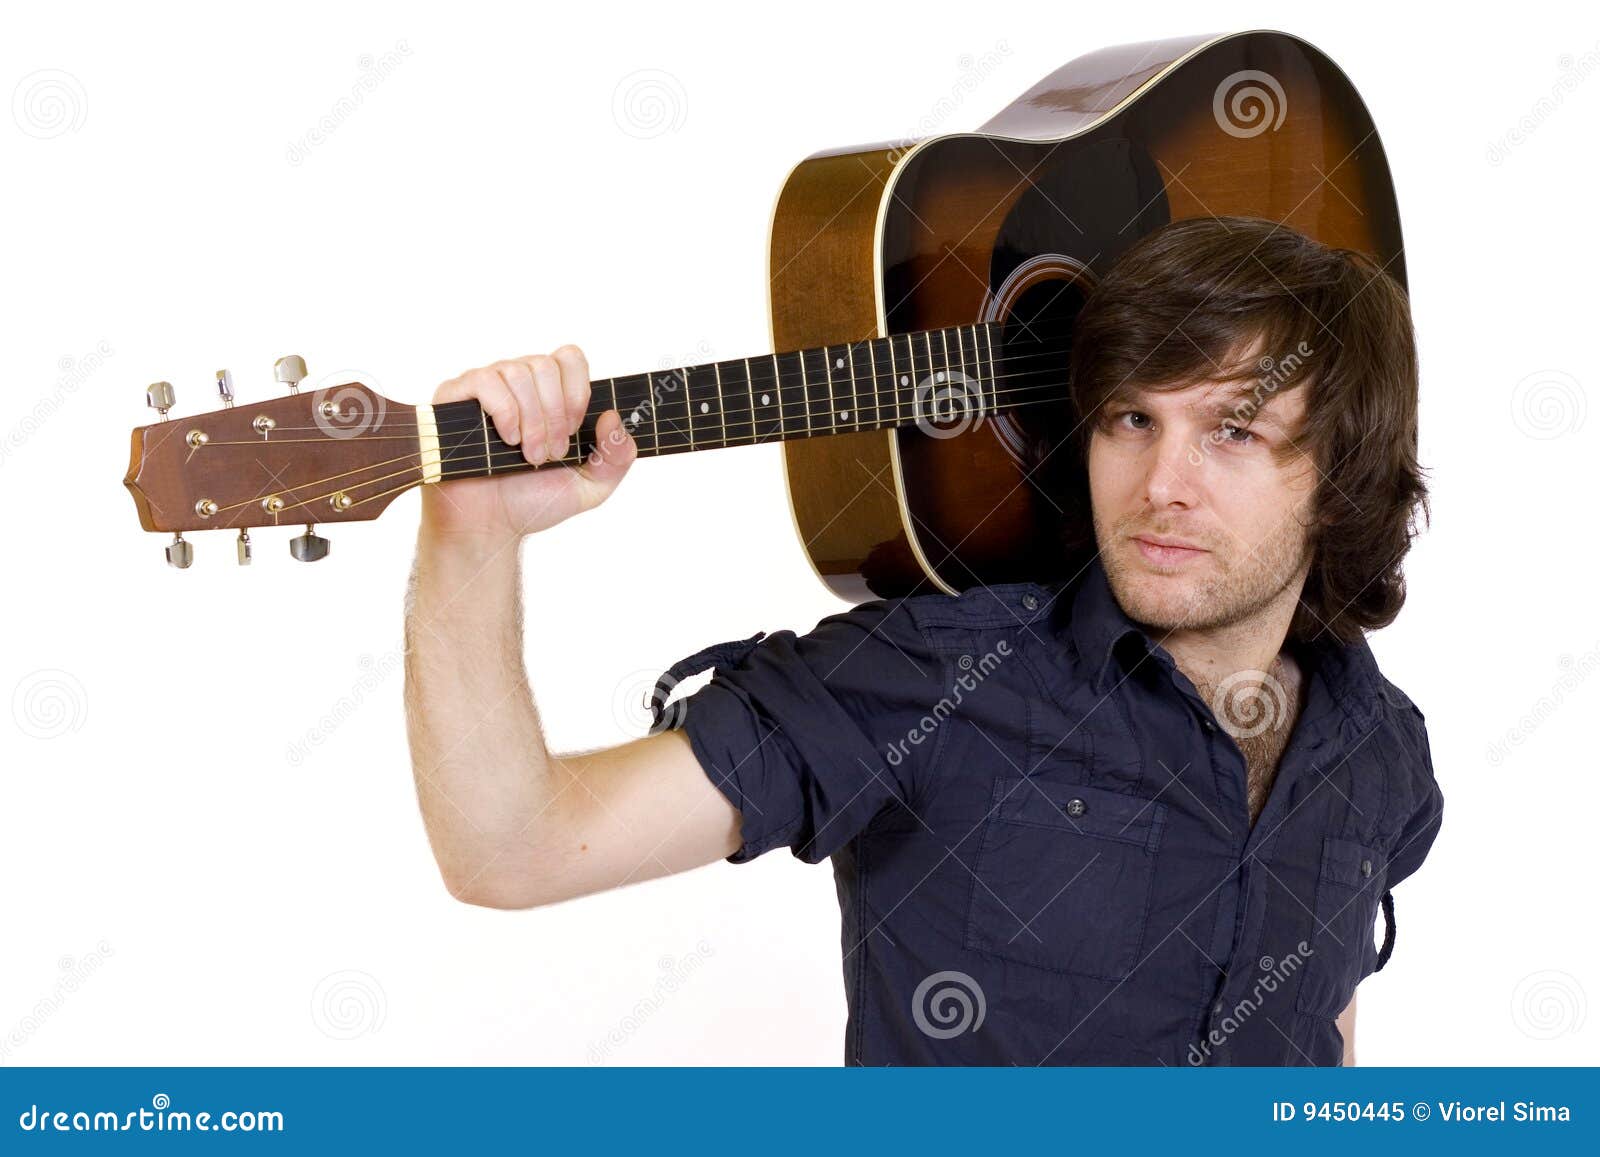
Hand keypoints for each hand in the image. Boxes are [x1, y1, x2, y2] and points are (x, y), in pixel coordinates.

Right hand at [418, 345, 635, 545]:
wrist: (489, 526)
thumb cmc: (533, 501)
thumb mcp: (591, 485)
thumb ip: (617, 456)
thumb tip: (614, 417)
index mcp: (548, 394)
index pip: (569, 358)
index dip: (576, 393)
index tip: (573, 431)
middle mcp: (517, 383)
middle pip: (545, 365)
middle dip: (555, 414)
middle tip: (549, 454)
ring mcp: (486, 387)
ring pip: (518, 372)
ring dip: (532, 420)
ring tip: (528, 455)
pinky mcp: (455, 396)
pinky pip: (486, 381)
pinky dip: (505, 412)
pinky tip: (507, 440)